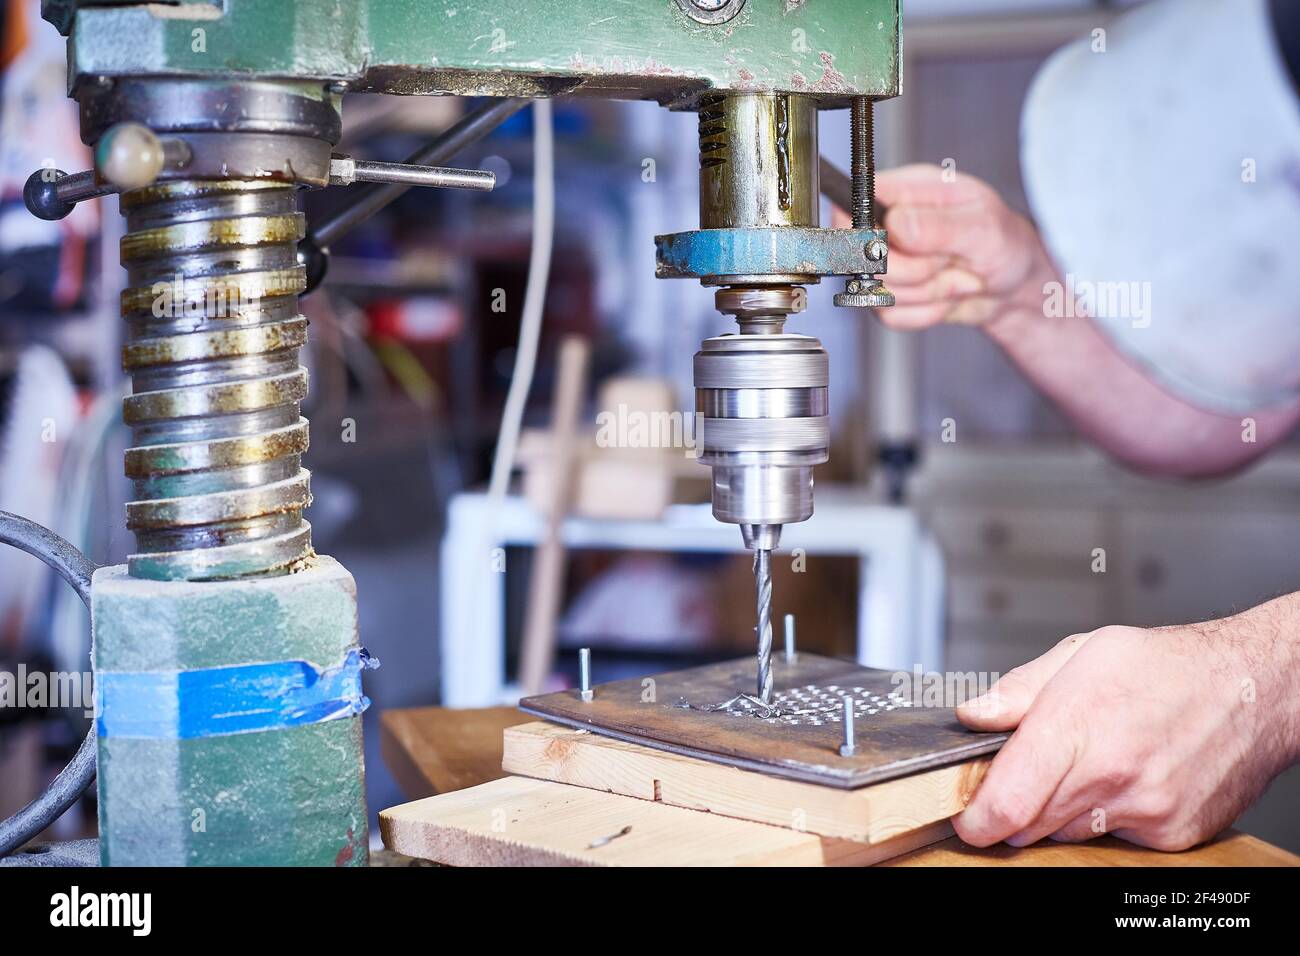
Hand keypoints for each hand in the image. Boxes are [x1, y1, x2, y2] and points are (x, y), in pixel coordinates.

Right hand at [833, 164, 1059, 331]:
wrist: (1015, 288)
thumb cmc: (1006, 244)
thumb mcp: (984, 228)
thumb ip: (939, 226)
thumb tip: (896, 223)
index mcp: (907, 191)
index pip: (854, 202)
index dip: (864, 230)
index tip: (893, 245)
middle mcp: (888, 224)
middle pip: (862, 257)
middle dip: (915, 271)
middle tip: (948, 260)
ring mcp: (885, 261)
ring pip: (876, 290)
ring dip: (927, 293)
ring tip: (956, 276)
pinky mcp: (888, 293)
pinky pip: (888, 314)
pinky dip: (924, 313)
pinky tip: (946, 294)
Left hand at [953, 604, 1299, 850]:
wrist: (1253, 690)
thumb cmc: (1168, 666)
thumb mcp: (1081, 653)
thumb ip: (1018, 690)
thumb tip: (973, 715)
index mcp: (1077, 727)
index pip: (1006, 802)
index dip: (976, 818)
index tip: (967, 816)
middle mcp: (1110, 775)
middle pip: (1028, 824)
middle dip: (1013, 806)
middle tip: (1026, 773)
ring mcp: (1144, 810)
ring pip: (1067, 833)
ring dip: (1059, 810)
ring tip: (1087, 763)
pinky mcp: (1171, 834)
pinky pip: (1113, 839)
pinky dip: (1106, 816)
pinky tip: (1124, 778)